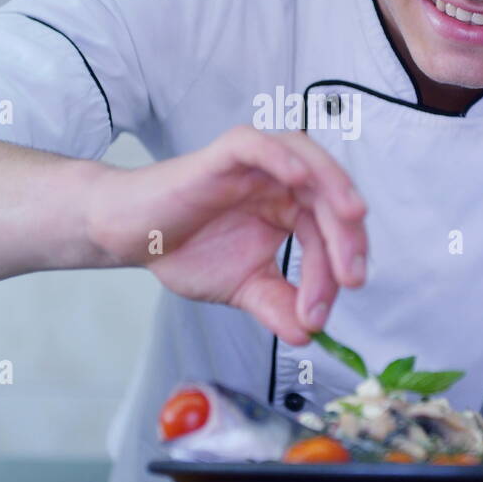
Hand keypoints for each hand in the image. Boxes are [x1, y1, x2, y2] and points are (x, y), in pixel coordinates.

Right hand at [84, 125, 367, 344]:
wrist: (131, 237)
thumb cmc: (185, 250)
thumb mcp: (243, 287)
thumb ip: (277, 306)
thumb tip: (310, 336)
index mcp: (291, 209)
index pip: (330, 233)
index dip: (335, 271)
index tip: (321, 315)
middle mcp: (280, 182)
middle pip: (331, 199)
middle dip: (347, 238)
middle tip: (350, 277)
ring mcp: (255, 166)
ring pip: (308, 161)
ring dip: (335, 185)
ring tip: (351, 217)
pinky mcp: (223, 155)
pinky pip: (258, 146)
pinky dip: (281, 156)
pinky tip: (298, 178)